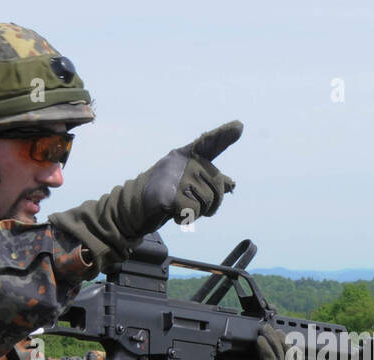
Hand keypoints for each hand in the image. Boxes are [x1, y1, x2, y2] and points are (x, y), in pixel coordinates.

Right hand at [48, 121, 241, 269]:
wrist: (133, 209)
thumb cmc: (165, 195)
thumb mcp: (189, 186)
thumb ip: (210, 183)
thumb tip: (232, 184)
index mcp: (188, 156)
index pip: (209, 143)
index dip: (224, 135)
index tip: (239, 126)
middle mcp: (182, 162)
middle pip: (217, 184)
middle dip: (212, 203)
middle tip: (193, 206)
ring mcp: (174, 177)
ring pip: (207, 201)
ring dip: (197, 213)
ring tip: (179, 208)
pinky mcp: (167, 195)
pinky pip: (192, 211)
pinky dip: (185, 219)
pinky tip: (174, 215)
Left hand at [211, 323, 287, 359]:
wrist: (212, 357)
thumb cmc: (228, 344)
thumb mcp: (246, 328)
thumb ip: (259, 318)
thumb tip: (271, 306)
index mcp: (274, 352)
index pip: (294, 350)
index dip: (294, 340)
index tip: (283, 326)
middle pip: (291, 356)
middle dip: (282, 339)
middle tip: (267, 327)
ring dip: (274, 342)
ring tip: (262, 331)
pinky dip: (267, 351)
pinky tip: (259, 341)